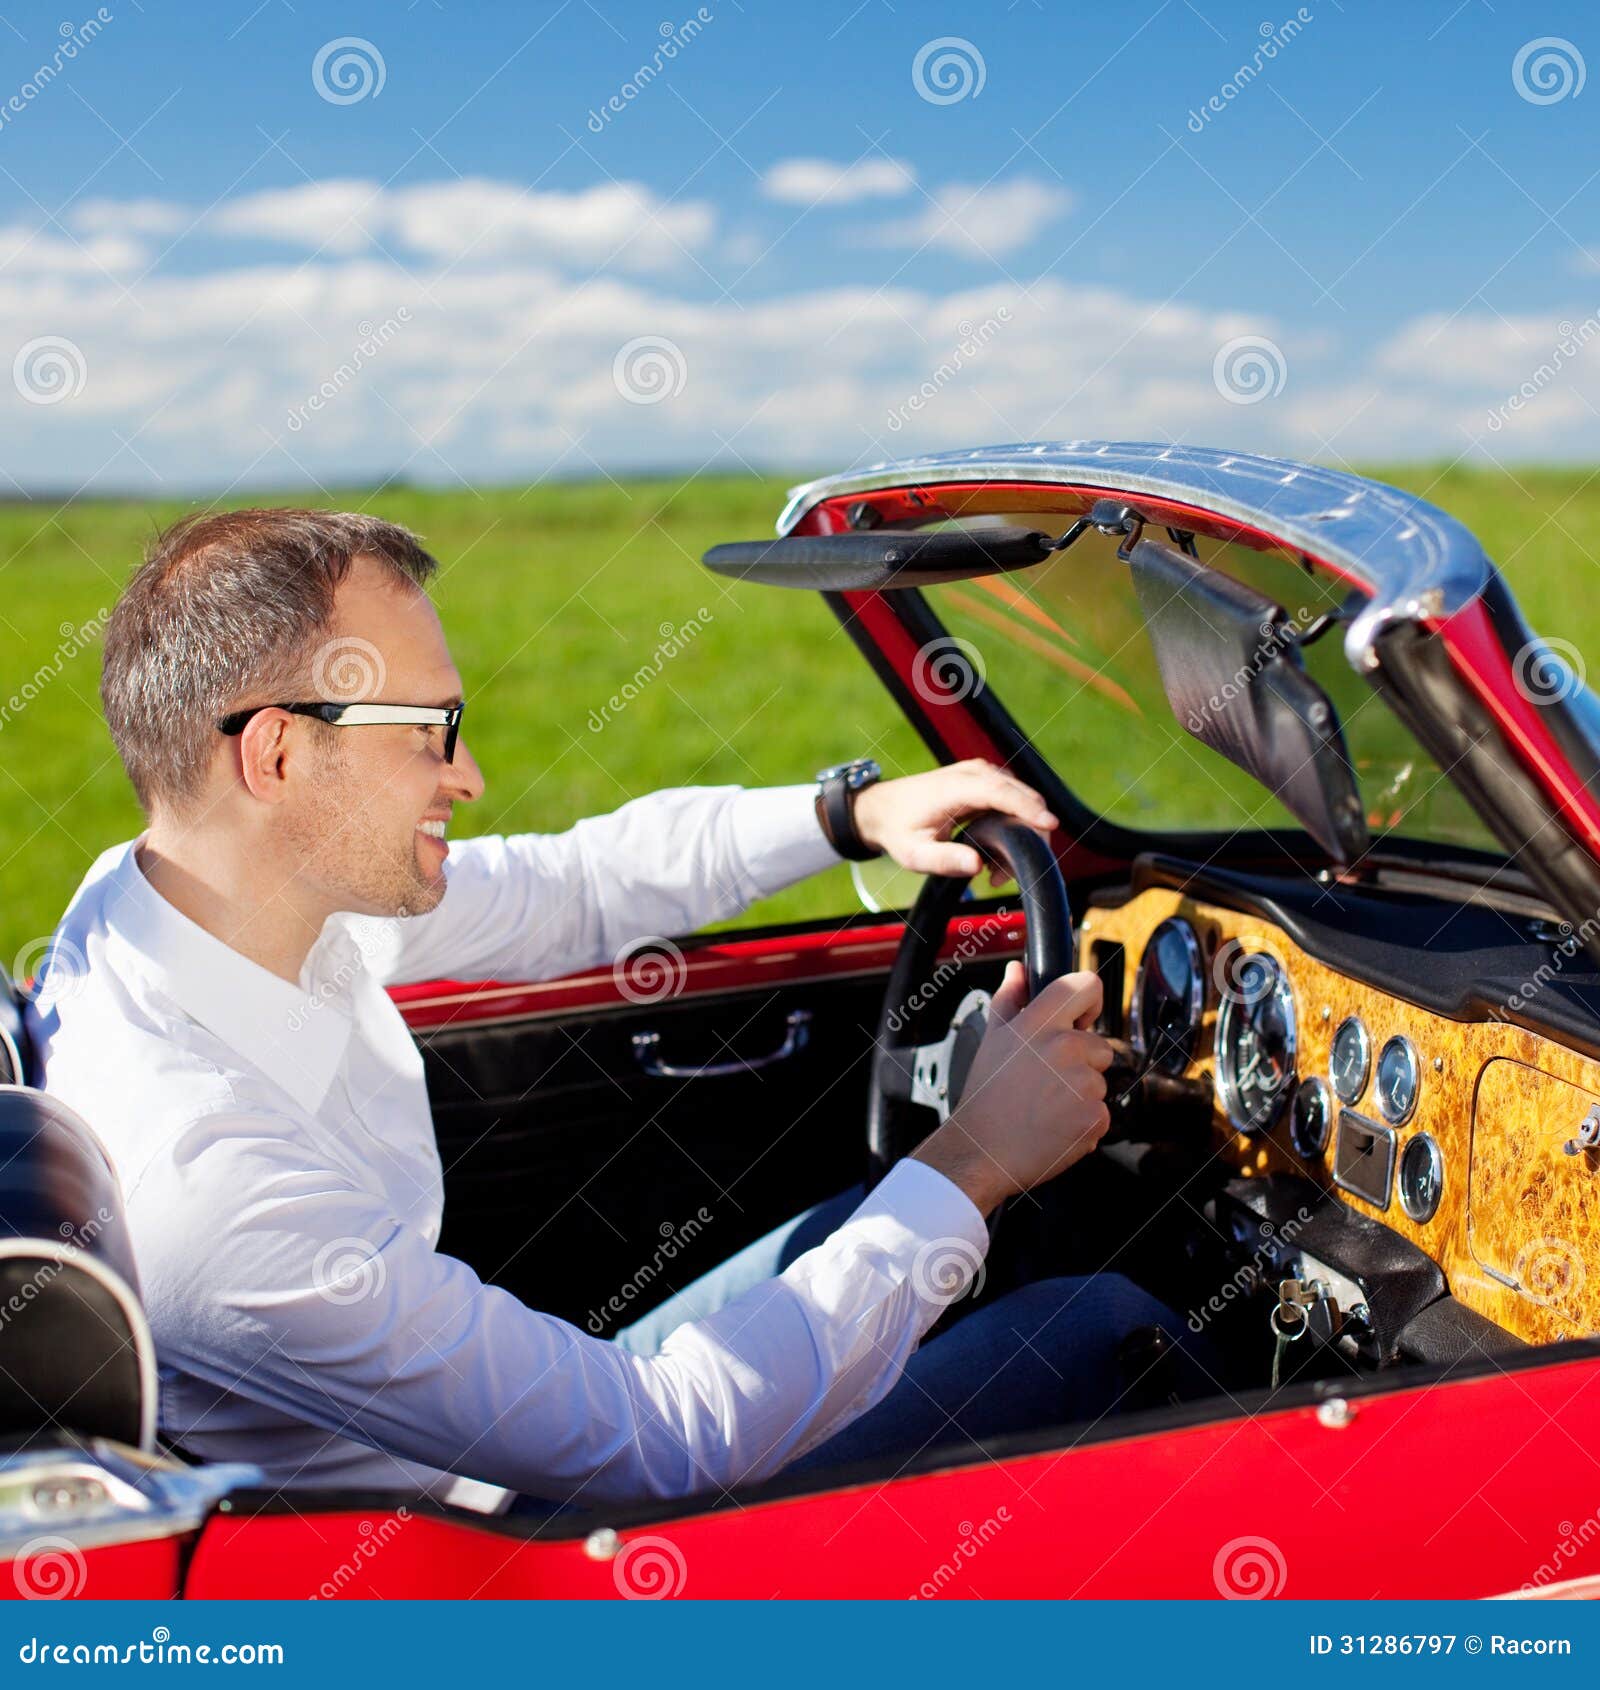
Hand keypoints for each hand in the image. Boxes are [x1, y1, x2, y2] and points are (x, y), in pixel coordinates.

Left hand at [850, 758, 1058, 886]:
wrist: (884, 808)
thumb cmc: (898, 829)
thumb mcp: (913, 854)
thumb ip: (944, 860)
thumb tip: (977, 865)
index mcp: (956, 786)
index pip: (1001, 792)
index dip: (1027, 808)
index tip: (1049, 825)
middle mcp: (974, 773)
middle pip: (1021, 796)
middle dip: (1027, 835)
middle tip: (1002, 875)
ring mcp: (983, 774)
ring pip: (1023, 800)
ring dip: (1021, 835)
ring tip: (994, 871)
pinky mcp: (988, 782)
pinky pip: (1014, 802)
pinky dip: (1014, 828)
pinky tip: (994, 856)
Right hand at [912, 964, 1111, 1214]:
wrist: (982, 1152)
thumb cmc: (985, 1097)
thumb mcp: (992, 1040)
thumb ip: (1009, 999)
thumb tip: (1017, 970)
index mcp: (1038, 1024)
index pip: (1086, 986)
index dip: (1090, 1000)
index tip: (1082, 1018)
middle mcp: (1064, 1047)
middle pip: (1099, 1045)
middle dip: (1082, 1062)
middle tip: (1047, 1082)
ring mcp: (1083, 1083)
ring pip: (1099, 1082)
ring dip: (1081, 1096)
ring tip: (1046, 1107)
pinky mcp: (1095, 1117)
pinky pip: (1101, 1115)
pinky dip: (1085, 1124)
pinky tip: (1055, 1127)